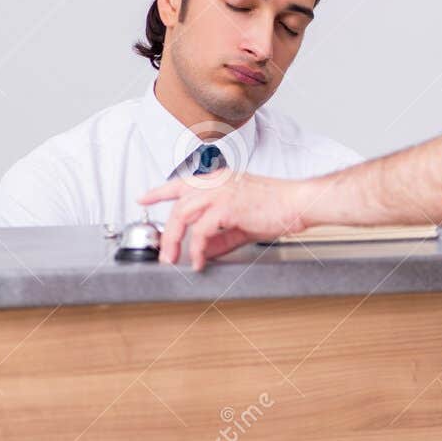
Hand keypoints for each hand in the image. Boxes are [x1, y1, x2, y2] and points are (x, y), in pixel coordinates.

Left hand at [139, 173, 308, 269]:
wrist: (297, 203)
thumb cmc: (277, 207)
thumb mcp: (241, 224)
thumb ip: (220, 237)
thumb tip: (204, 251)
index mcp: (219, 180)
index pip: (181, 183)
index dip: (159, 191)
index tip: (143, 198)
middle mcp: (216, 182)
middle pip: (178, 205)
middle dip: (166, 232)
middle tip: (164, 254)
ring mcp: (221, 191)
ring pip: (183, 214)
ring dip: (174, 240)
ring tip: (174, 259)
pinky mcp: (227, 206)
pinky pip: (201, 230)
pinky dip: (197, 248)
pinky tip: (199, 260)